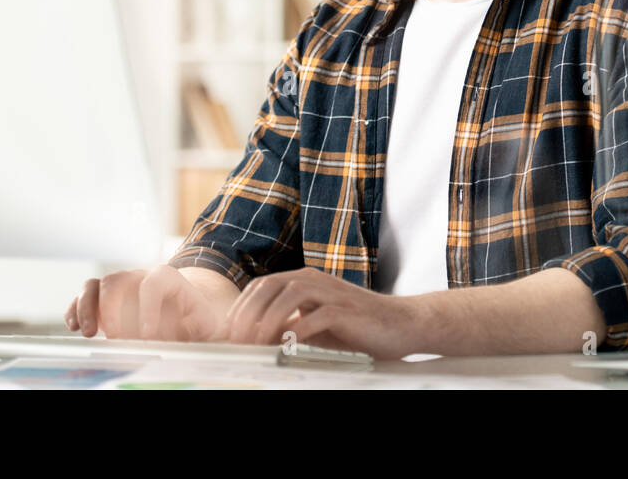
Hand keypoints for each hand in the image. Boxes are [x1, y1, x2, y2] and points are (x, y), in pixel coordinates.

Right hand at [63, 265, 225, 340]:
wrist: (184, 309)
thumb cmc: (196, 317)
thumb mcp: (207, 321)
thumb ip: (200, 325)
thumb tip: (185, 332)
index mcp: (168, 278)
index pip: (153, 282)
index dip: (148, 307)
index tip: (147, 335)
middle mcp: (139, 276)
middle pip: (118, 280)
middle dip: (113, 310)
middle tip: (116, 338)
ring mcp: (119, 284)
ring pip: (95, 284)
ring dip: (87, 307)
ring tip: (88, 333)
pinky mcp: (103, 297)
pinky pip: (84, 295)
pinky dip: (76, 309)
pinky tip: (75, 327)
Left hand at [221, 267, 421, 359]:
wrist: (401, 324)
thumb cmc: (358, 328)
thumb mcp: (316, 325)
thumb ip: (289, 327)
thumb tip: (256, 341)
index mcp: (303, 281)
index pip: (260, 287)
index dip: (239, 309)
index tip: (226, 334)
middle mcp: (314, 280)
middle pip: (268, 287)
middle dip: (246, 314)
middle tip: (234, 342)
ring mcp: (331, 293)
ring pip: (288, 296)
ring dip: (266, 320)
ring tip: (254, 344)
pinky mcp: (346, 310)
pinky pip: (316, 316)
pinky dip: (297, 331)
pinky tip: (287, 347)